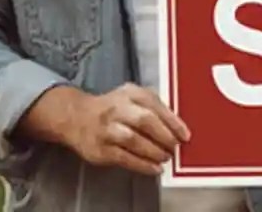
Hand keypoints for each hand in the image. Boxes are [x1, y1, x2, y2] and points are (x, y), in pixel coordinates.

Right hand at [62, 83, 191, 174]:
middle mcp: (117, 109)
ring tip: (165, 157)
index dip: (172, 122)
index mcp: (130, 93)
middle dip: (164, 136)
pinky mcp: (100, 148)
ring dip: (154, 151)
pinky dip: (142, 165)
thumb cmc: (112, 107)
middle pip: (145, 121)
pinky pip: (124, 158)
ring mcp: (107, 129)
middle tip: (175, 147)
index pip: (154, 105)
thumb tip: (177, 127)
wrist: (76, 117)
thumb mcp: (132, 97)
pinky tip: (154, 168)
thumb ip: (154, 107)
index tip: (185, 135)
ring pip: (134, 140)